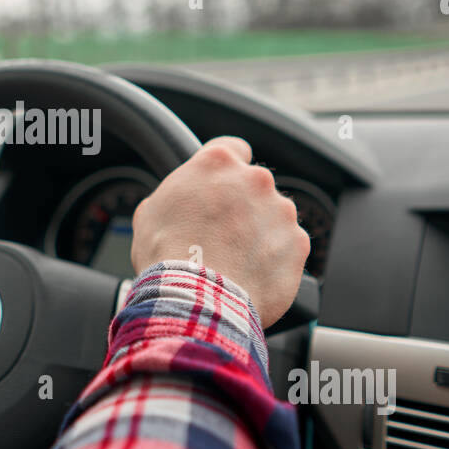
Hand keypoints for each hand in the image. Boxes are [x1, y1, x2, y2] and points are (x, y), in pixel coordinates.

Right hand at [130, 136, 308, 328]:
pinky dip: (275, 259)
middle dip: (243, 205)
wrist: (195, 299)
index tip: (222, 187)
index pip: (234, 149)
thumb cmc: (167, 256)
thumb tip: (176, 202)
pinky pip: (288, 247)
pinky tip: (252, 274)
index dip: (227, 170)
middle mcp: (255, 179)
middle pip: (255, 186)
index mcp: (217, 162)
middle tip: (222, 234)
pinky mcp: (298, 243)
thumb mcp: (149, 213)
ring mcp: (282, 211)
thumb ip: (174, 195)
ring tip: (236, 261)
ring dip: (261, 232)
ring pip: (274, 217)